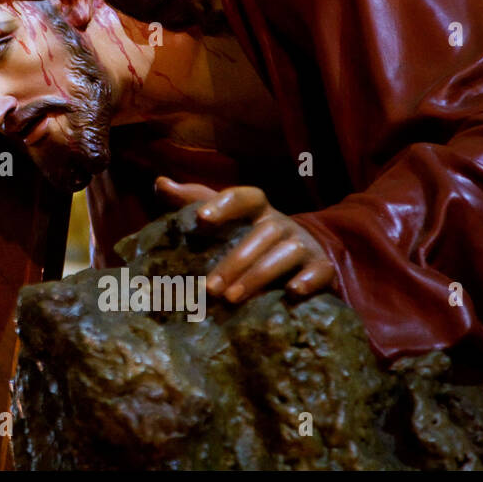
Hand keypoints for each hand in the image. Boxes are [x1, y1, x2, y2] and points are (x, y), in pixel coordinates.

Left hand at [155, 177, 334, 303]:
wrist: (302, 260)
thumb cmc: (249, 239)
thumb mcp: (224, 219)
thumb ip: (193, 202)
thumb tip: (160, 183)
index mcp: (257, 210)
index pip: (244, 197)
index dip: (224, 204)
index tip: (201, 219)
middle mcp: (282, 223)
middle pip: (262, 233)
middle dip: (235, 261)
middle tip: (210, 288)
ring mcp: (304, 244)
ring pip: (286, 253)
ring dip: (259, 276)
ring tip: (232, 298)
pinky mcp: (322, 267)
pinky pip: (320, 270)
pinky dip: (308, 281)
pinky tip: (292, 293)